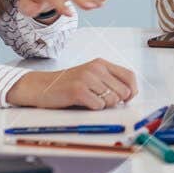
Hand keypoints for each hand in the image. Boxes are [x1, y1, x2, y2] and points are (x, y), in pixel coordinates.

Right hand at [8, 58, 137, 109]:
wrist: (41, 86)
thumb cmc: (68, 84)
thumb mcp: (90, 76)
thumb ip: (108, 81)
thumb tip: (130, 95)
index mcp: (101, 64)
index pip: (130, 76)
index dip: (132, 91)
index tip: (127, 99)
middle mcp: (96, 68)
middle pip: (123, 92)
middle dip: (115, 101)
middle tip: (100, 100)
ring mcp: (87, 78)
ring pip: (112, 100)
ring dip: (103, 105)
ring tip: (89, 100)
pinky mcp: (78, 90)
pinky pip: (98, 106)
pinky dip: (93, 108)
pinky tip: (82, 103)